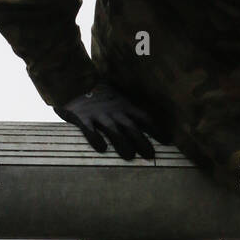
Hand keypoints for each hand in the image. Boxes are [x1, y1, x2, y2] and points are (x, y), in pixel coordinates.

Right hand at [55, 83, 171, 159]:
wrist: (72, 83)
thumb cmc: (98, 95)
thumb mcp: (117, 98)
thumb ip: (129, 109)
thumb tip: (147, 122)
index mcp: (124, 106)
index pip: (144, 117)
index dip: (156, 129)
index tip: (166, 141)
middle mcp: (114, 111)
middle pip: (131, 126)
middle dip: (141, 140)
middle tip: (150, 155)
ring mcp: (98, 114)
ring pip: (113, 129)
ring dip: (122, 142)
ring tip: (130, 156)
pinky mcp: (82, 118)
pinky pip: (89, 129)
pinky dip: (95, 138)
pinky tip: (102, 148)